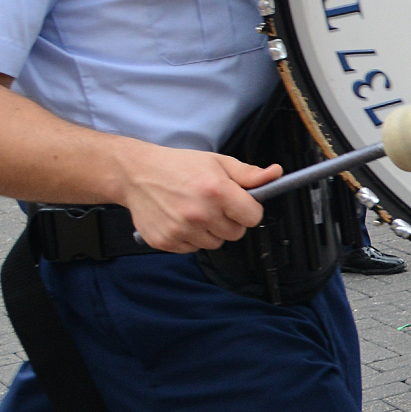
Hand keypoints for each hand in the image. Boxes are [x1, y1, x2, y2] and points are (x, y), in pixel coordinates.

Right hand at [117, 144, 281, 251]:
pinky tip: (181, 219)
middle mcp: (199, 213)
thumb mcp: (217, 162)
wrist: (135, 174)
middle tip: (214, 205)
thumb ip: (248, 173)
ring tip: (196, 211)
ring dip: (211, 231)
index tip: (240, 204)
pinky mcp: (166, 241)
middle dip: (230, 220)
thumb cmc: (177, 166)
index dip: (249, 210)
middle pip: (236, 233)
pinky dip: (191, 238)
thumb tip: (275, 174)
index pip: (253, 217)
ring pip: (215, 243)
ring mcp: (181, 230)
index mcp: (216, 191)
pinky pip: (193, 249)